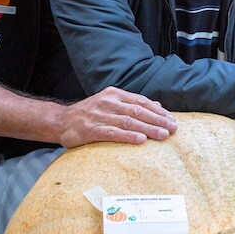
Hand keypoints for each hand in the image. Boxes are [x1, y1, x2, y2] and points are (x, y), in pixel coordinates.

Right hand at [58, 87, 177, 147]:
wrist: (61, 121)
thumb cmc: (89, 113)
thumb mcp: (111, 103)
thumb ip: (132, 104)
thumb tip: (157, 106)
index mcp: (114, 94)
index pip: (141, 102)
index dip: (158, 111)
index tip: (172, 119)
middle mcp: (108, 102)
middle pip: (138, 111)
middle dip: (158, 120)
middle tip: (173, 129)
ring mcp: (100, 115)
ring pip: (129, 121)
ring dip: (148, 128)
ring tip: (163, 135)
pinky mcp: (91, 129)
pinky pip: (113, 132)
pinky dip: (128, 135)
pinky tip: (140, 139)